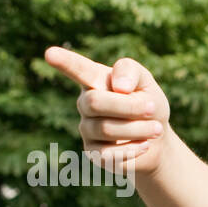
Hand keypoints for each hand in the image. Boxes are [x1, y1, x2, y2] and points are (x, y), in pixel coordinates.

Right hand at [43, 46, 171, 176]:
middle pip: (95, 102)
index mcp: (95, 80)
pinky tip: (145, 144)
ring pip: (105, 128)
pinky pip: (108, 153)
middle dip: (128, 106)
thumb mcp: (146, 82)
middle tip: (152, 108)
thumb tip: (118, 86)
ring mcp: (87, 128)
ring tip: (156, 128)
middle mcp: (86, 103)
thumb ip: (131, 72)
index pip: (78, 69)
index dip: (64, 62)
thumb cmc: (148, 104)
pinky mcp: (93, 152)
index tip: (50, 53)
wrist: (158, 139)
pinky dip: (132, 148)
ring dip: (137, 128)